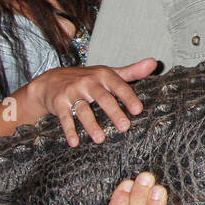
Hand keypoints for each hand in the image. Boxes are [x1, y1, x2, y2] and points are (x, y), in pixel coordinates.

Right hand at [25, 58, 156, 146]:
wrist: (50, 81)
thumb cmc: (87, 79)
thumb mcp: (109, 73)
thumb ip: (132, 71)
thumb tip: (154, 62)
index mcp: (103, 75)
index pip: (119, 86)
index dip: (128, 98)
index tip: (138, 110)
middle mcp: (88, 82)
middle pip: (103, 98)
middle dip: (113, 112)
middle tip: (124, 127)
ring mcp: (72, 92)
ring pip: (83, 109)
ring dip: (91, 125)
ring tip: (100, 139)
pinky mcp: (58, 102)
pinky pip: (64, 117)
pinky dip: (69, 130)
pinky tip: (74, 143)